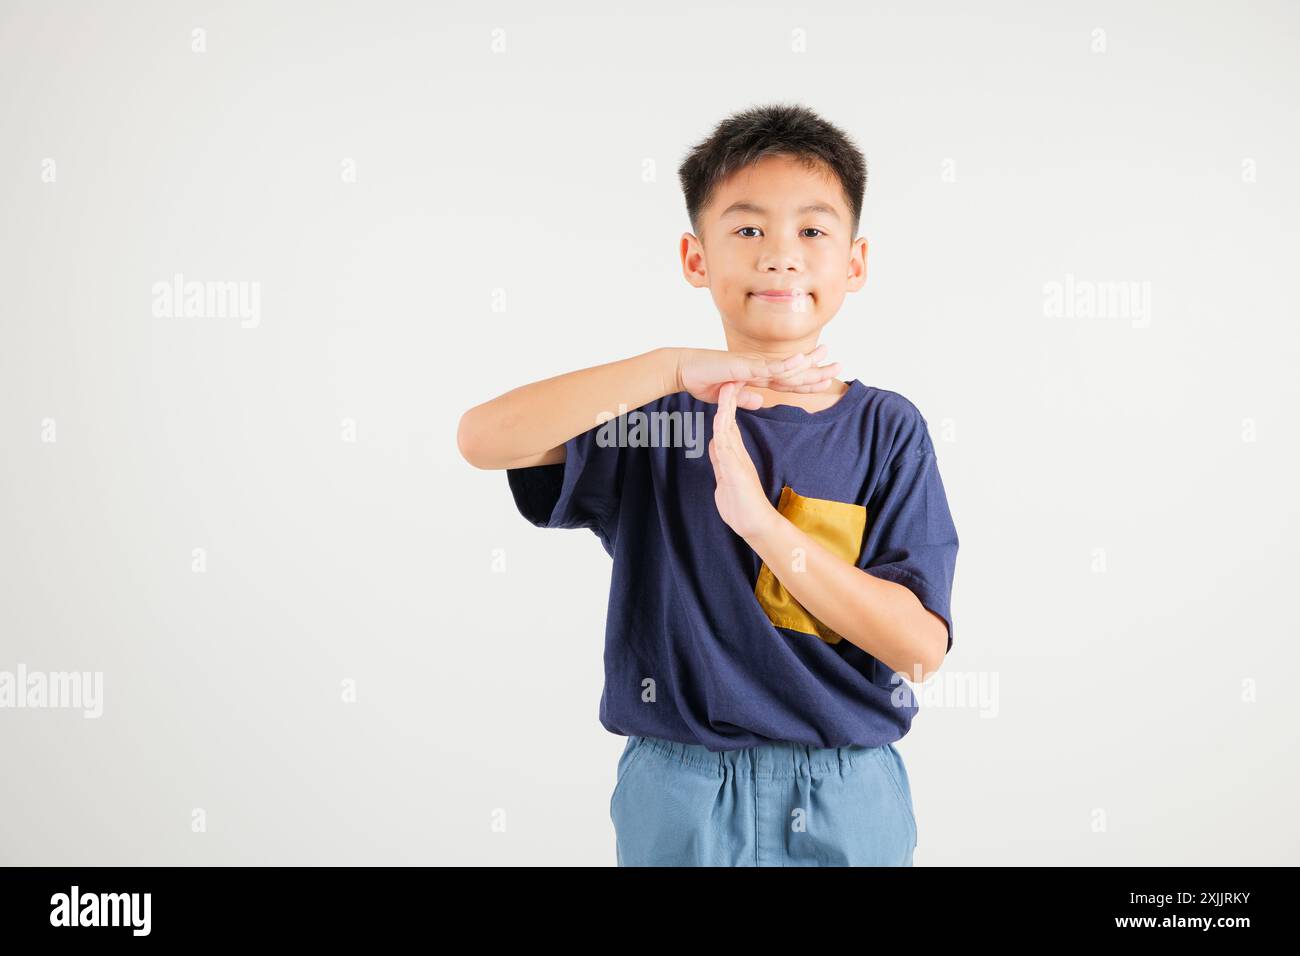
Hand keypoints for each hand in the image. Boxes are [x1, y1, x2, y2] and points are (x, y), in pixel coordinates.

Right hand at [676, 345, 840, 408]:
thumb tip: (761, 401)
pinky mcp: (743, 366)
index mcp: (756, 376)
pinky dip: (784, 364)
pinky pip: (767, 367)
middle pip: (793, 371)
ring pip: (785, 366)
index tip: (826, 380)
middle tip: (839, 364)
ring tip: (828, 356)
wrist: (684, 370)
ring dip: (808, 362)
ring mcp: (752, 365)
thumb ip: (744, 398)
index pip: (787, 380)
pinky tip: (801, 360)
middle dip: (816, 369)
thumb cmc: (703, 380)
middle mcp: (758, 368)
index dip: (807, 381)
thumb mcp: (727, 396)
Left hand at [708, 381, 779, 539]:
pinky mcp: (737, 474)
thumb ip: (721, 460)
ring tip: (726, 390)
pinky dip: (724, 435)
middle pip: (729, 422)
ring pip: (729, 432)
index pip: (727, 425)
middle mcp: (737, 455)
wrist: (755, 525)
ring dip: (726, 411)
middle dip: (728, 400)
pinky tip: (720, 423)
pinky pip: (728, 451)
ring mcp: (738, 463)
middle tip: (729, 377)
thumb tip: (715, 443)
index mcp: (734, 455)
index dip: (725, 406)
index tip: (724, 388)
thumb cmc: (741, 505)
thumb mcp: (725, 477)